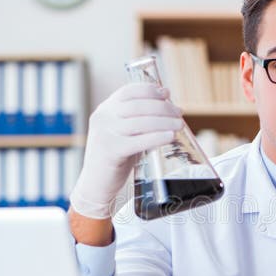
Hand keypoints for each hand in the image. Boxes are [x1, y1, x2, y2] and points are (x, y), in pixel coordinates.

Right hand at [69, 83, 182, 218]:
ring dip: (164, 121)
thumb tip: (168, 108)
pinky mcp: (111, 151)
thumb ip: (138, 120)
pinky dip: (157, 137)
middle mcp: (103, 118)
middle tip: (179, 113)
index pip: (128, 91)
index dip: (150, 90)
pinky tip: (170, 137)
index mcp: (105, 110)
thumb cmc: (115, 158)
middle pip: (138, 105)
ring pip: (141, 122)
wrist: (96, 184)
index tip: (167, 94)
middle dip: (162, 107)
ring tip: (179, 125)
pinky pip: (139, 141)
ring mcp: (105, 134)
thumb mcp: (123, 133)